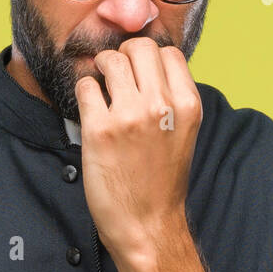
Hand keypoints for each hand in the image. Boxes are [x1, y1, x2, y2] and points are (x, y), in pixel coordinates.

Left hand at [73, 37, 201, 265]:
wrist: (147, 225)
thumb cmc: (161, 181)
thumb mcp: (182, 133)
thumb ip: (171, 98)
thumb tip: (148, 66)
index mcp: (188, 104)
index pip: (168, 51)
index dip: (148, 57)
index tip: (137, 72)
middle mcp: (162, 105)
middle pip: (138, 46)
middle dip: (123, 55)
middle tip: (114, 76)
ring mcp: (130, 116)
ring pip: (110, 60)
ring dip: (101, 70)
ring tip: (102, 91)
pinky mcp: (100, 130)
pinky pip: (85, 86)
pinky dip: (84, 93)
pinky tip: (90, 110)